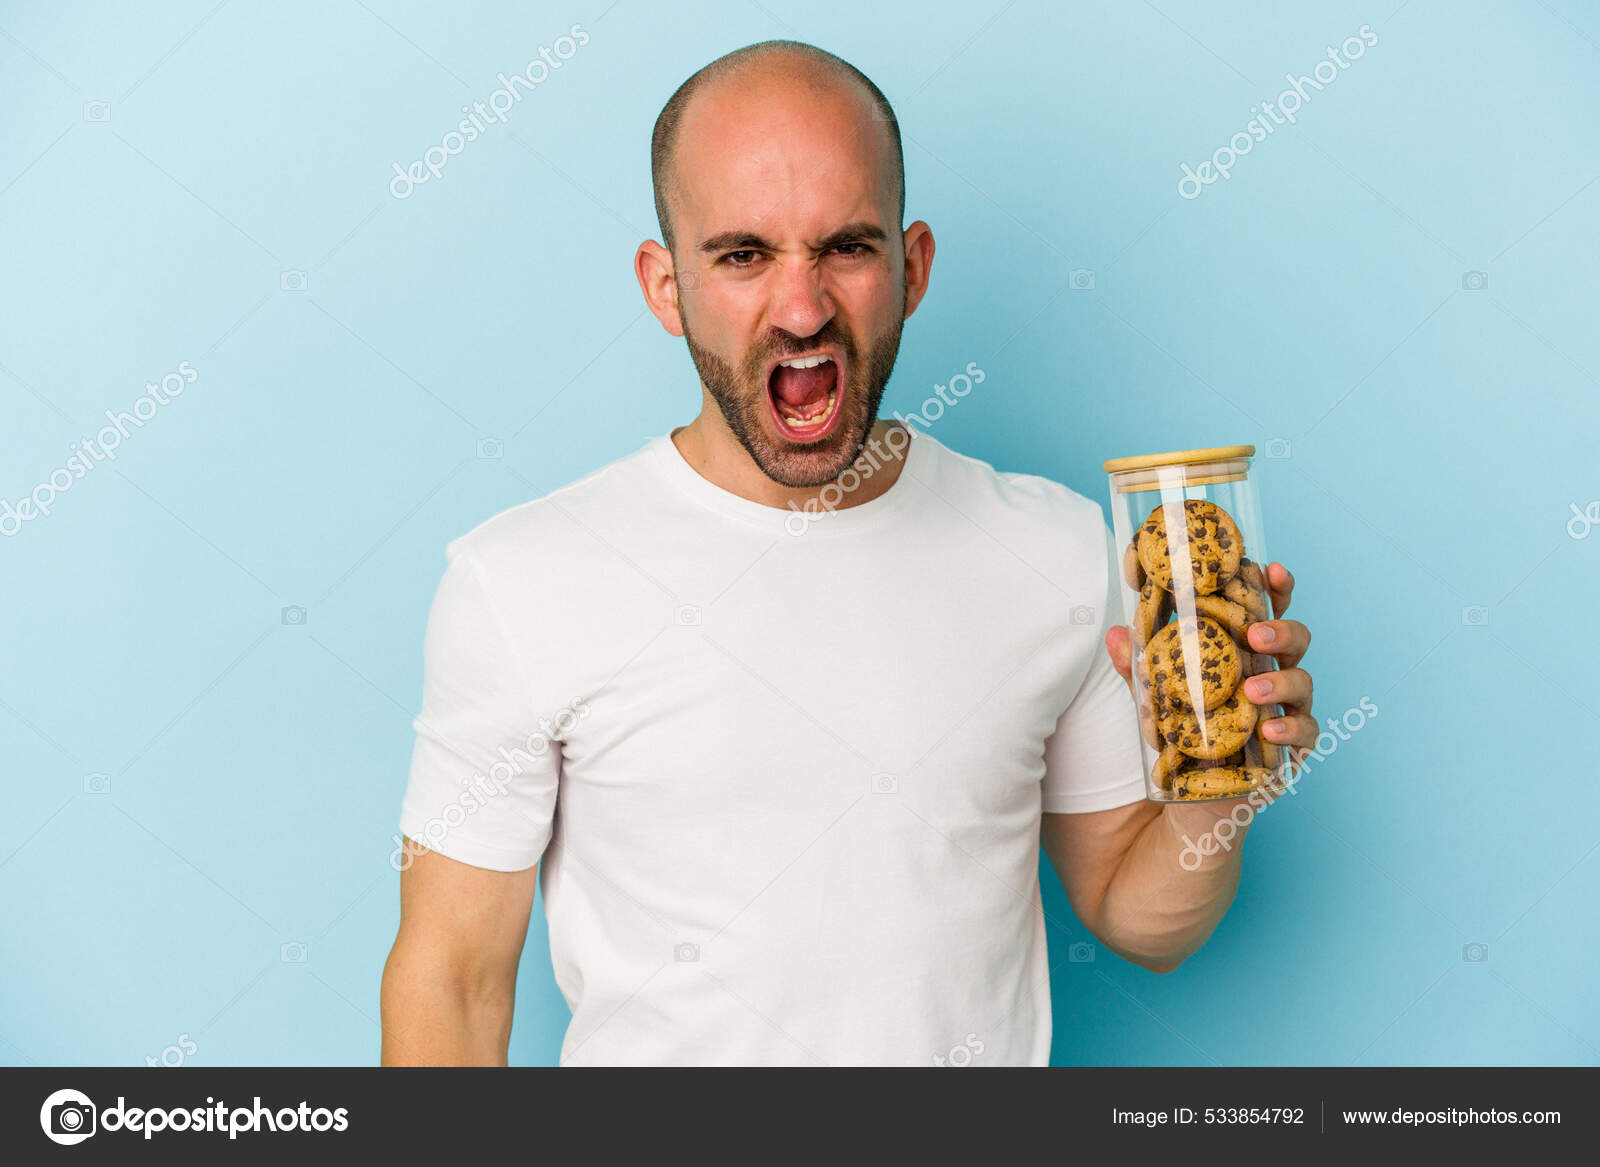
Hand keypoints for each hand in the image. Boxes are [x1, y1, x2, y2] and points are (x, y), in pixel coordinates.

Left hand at [1105, 562, 1314, 812]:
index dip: (1274, 589)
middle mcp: (1270, 676)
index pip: (1266, 612)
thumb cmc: (1179, 736)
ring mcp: (1283, 712)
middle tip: (1255, 635)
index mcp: (1243, 654)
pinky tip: (1268, 729)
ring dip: (1281, 681)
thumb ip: (1138, 669)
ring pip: (1303, 683)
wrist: (1186, 803)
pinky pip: (1305, 734)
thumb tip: (1116, 635)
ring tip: (1252, 690)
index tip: (1270, 569)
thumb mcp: (1153, 699)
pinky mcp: (1287, 751)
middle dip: (1281, 631)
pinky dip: (1291, 729)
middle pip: (1294, 641)